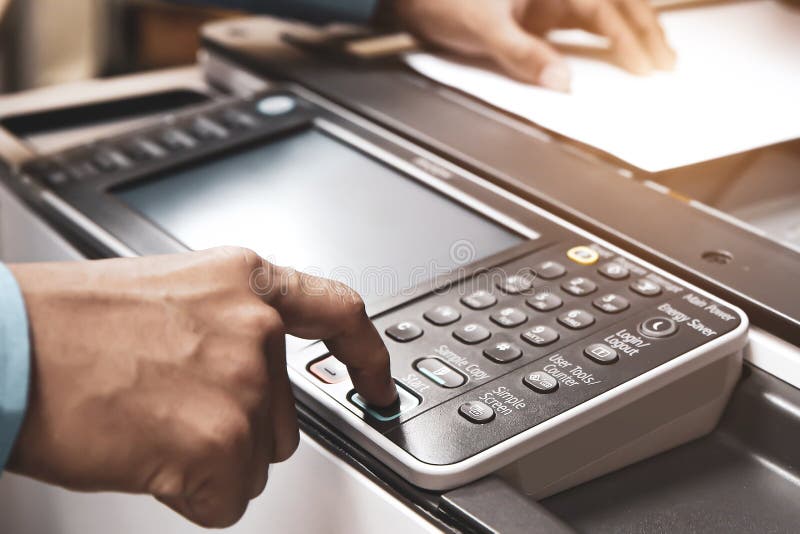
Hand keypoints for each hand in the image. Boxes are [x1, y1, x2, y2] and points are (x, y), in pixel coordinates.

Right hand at [6, 247, 395, 527]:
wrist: (8, 348)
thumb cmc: (68, 323)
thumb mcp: (171, 295)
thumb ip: (229, 324)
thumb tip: (255, 370)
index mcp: (245, 284)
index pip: (339, 314)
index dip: (367, 357)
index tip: (380, 386)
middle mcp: (255, 330)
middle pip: (285, 418)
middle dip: (239, 429)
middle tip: (172, 411)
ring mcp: (243, 386)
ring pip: (257, 461)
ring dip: (214, 460)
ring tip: (152, 427)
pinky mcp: (220, 443)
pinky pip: (229, 499)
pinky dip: (193, 495)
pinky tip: (148, 459)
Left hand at [395, 0, 675, 90]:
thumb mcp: (480, 28)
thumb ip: (522, 54)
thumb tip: (561, 81)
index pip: (602, 7)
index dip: (628, 36)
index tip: (646, 64)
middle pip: (616, 2)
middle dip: (645, 30)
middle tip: (667, 63)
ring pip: (605, 10)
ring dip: (632, 31)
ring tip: (658, 56)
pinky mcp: (539, 12)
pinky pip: (583, 22)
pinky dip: (606, 37)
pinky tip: (619, 52)